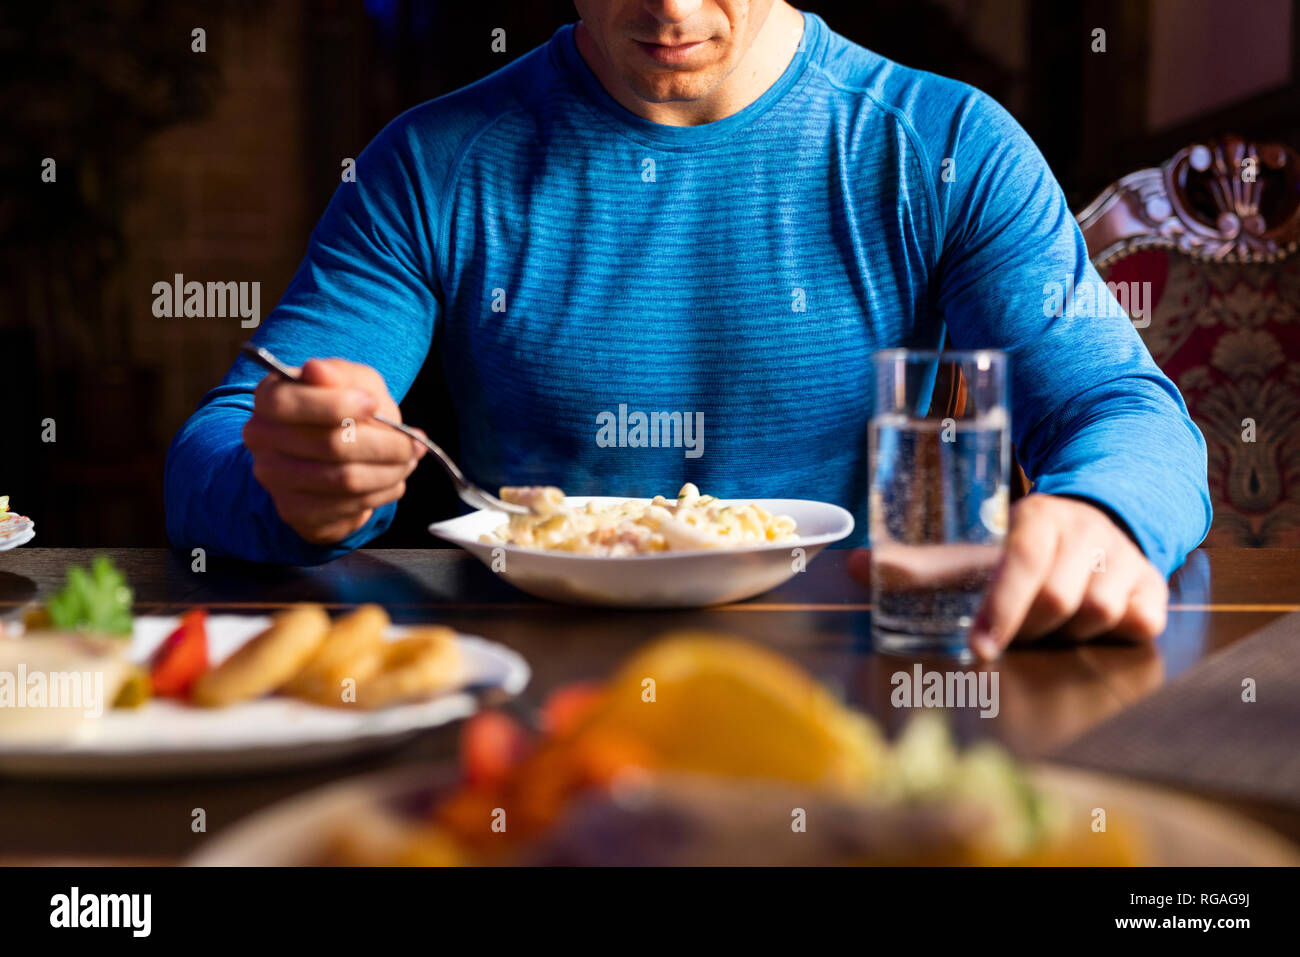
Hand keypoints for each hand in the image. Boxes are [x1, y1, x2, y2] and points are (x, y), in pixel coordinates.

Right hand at [242, 358, 425, 545]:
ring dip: (389, 472)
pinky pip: (346, 507)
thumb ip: (341, 375)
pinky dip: (381, 493)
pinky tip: (392, 481)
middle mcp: (261, 437)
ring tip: (408, 461)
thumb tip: (317, 370)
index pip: (289, 404)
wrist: (335, 455)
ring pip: (343, 480)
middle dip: (384, 445)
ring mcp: (274, 477)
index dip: (338, 405)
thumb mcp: (352, 382)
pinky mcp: (294, 510)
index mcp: (268, 398)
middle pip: (329, 445)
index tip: (374, 405)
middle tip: (412, 443)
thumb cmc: (346, 409)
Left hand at [848, 493, 1167, 659]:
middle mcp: (1087, 532)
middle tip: (1006, 637)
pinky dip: (1111, 636)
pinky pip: (1138, 625)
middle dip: (1025, 629)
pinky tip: (1091, 628)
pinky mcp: (1155, 586)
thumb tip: (853, 567)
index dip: (1000, 608)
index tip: (979, 648)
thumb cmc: (1026, 543)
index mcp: (1038, 516)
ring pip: (1097, 615)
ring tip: (1046, 626)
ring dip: (1065, 634)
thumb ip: (924, 564)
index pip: (1021, 563)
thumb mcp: (980, 546)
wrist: (1103, 513)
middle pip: (1058, 600)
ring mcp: (1126, 558)